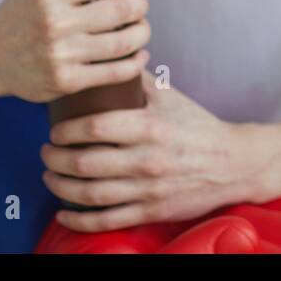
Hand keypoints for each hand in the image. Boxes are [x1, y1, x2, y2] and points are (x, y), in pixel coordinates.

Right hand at [0, 0, 151, 103]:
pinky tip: (140, 56)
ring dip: (142, 33)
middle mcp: (55, 23)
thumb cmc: (16, 15)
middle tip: (139, 7)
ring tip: (141, 28)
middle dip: (139, 6)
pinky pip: (114, 73)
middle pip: (121, 10)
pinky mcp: (66, 81)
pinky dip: (135, 64)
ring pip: (123, 42)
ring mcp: (61, 54)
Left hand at [40, 69, 280, 231]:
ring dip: (61, 186)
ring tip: (50, 176)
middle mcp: (148, 159)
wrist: (233, 163)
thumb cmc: (198, 127)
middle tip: (46, 152)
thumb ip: (140, 81)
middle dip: (55, 159)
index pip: (96, 128)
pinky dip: (79, 220)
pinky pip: (107, 221)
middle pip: (86, 163)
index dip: (67, 130)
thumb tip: (112, 59)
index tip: (55, 130)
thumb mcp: (173, 97)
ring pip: (90, 194)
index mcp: (151, 127)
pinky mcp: (151, 211)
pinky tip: (64, 213)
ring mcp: (148, 189)